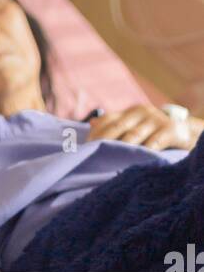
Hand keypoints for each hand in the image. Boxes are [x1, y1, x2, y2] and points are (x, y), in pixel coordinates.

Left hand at [86, 104, 201, 150]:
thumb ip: (117, 124)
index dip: (96, 131)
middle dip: (104, 139)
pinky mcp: (170, 129)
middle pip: (118, 126)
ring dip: (122, 147)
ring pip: (135, 134)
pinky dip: (145, 150)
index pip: (109, 119)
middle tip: (92, 152)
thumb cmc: (157, 131)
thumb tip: (91, 124)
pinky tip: (137, 160)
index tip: (85, 145)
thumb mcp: (137, 124)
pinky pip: (155, 141)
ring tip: (109, 158)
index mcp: (131, 111)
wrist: (187, 130)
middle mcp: (141, 112)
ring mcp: (156, 120)